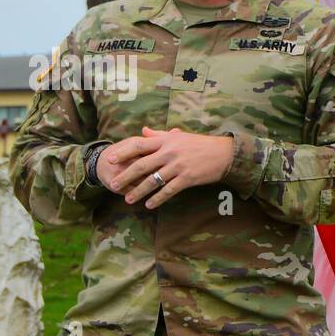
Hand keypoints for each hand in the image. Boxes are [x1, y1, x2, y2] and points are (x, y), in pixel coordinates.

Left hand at [104, 126, 235, 209]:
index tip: (110, 159)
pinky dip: (158, 198)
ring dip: (139, 191)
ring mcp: (178, 166)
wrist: (224, 153)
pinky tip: (149, 205)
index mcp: (166, 141)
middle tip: (113, 183)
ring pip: (153, 180)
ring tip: (128, 199)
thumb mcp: (179, 137)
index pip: (139, 145)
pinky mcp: (187, 178)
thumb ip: (159, 135)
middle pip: (142, 164)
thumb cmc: (201, 144)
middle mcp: (169, 152)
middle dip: (125, 175)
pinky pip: (169, 190)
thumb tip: (143, 131)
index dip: (123, 152)